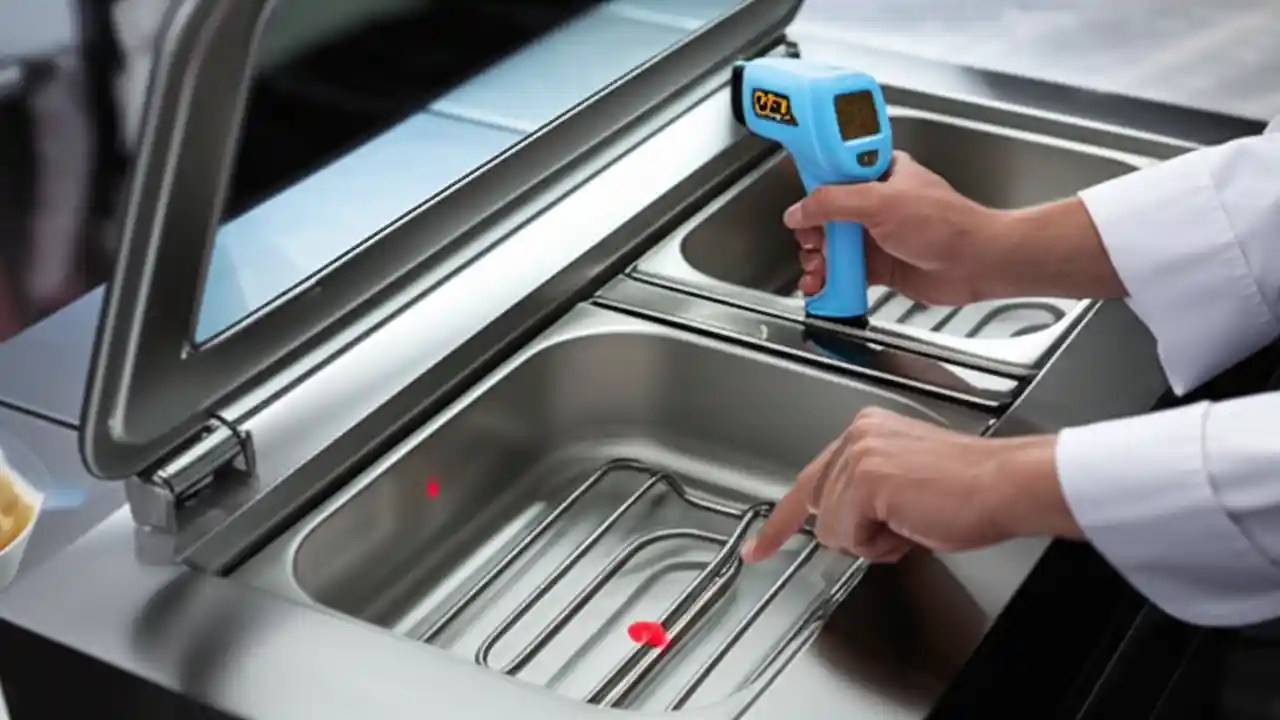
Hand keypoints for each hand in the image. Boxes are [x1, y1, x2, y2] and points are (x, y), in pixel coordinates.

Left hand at [740, 407, 1081, 563]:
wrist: (1006, 485)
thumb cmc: (973, 489)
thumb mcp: (907, 483)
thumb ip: (868, 495)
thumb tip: (851, 525)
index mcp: (866, 431)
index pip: (809, 480)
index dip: (779, 522)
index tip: (758, 547)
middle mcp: (856, 435)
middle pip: (819, 511)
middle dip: (855, 533)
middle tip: (901, 528)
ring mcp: (858, 454)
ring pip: (830, 528)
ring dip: (871, 540)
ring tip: (913, 521)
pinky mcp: (865, 479)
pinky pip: (846, 535)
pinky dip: (876, 544)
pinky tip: (909, 525)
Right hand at [787, 151, 1126, 304]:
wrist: (976, 263)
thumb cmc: (945, 224)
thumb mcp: (879, 202)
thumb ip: (832, 203)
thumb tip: (798, 211)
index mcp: (881, 173)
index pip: (835, 172)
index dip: (813, 188)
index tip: (799, 204)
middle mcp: (877, 202)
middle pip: (828, 215)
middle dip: (811, 233)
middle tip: (810, 244)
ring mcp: (878, 235)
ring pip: (834, 246)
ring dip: (818, 260)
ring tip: (814, 271)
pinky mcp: (881, 265)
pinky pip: (846, 272)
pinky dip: (830, 281)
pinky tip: (821, 287)